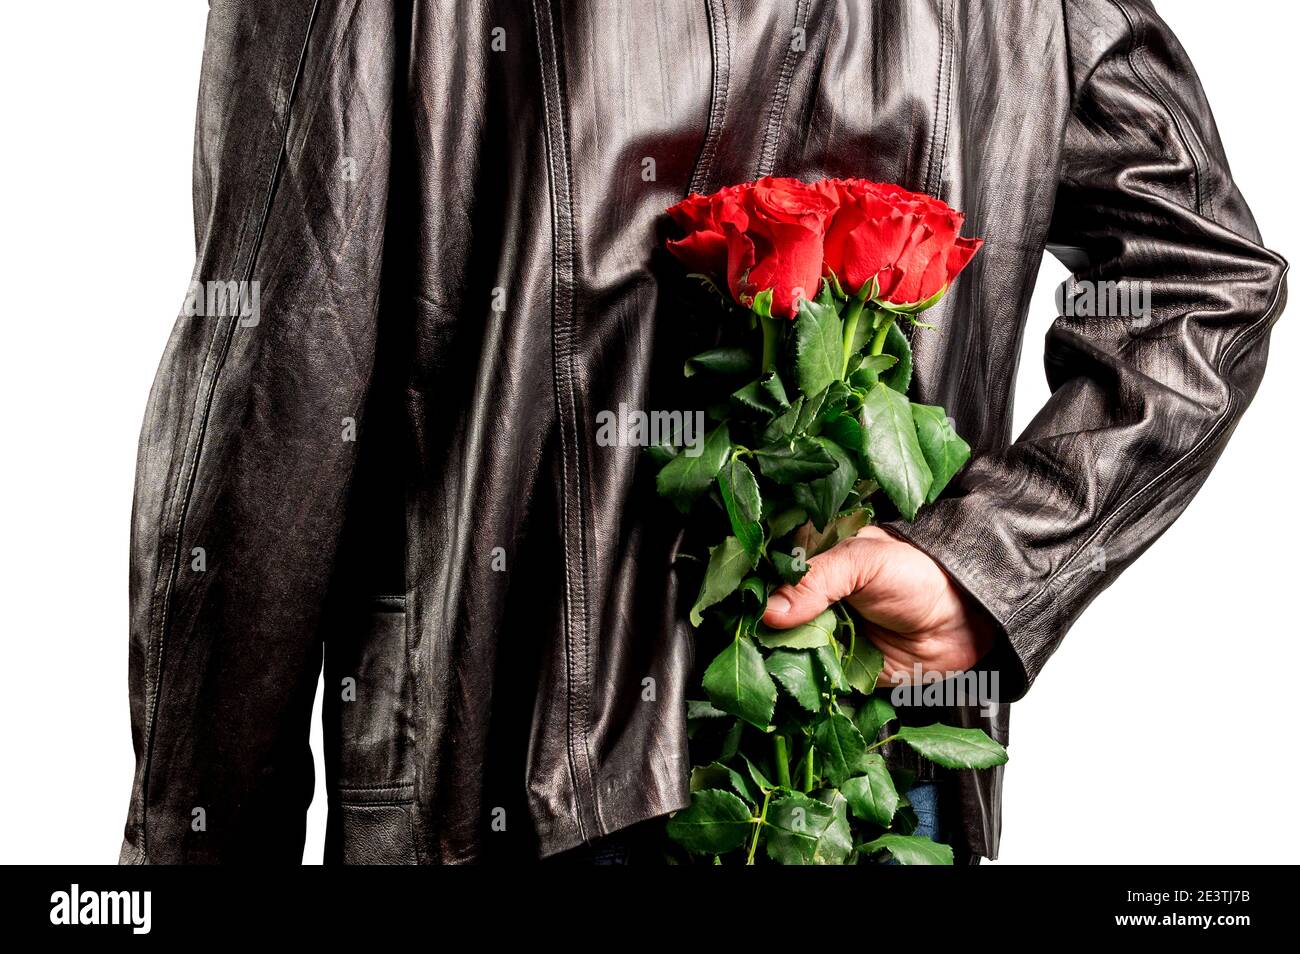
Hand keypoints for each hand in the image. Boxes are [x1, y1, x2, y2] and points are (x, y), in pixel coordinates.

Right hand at [762, 526, 995, 686]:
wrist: (962, 622)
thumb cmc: (918, 576)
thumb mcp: (863, 561)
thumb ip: (817, 580)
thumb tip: (770, 611)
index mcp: (814, 563)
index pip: (767, 575)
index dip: (750, 591)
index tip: (734, 607)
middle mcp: (812, 600)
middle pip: (768, 617)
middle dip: (757, 631)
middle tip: (745, 642)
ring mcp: (823, 635)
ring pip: (782, 650)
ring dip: (774, 660)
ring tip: (762, 666)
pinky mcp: (837, 668)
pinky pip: (808, 677)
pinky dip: (798, 683)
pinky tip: (786, 684)